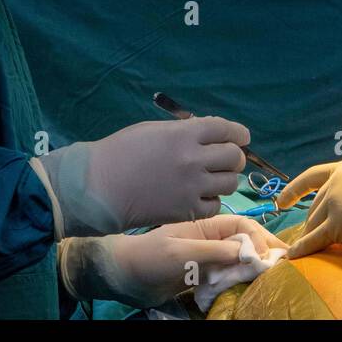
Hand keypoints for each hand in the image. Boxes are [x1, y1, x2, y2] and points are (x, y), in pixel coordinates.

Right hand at [37, 117, 248, 235]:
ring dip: (225, 179)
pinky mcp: (186, 211)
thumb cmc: (121, 152)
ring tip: (212, 180)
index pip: (228, 130)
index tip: (242, 138)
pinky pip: (215, 205)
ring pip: (230, 182)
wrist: (99, 187)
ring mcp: (192, 187)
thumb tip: (210, 135)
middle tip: (226, 161)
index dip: (239, 134)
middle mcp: (194, 159)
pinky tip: (200, 197)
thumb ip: (185, 132)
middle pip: (234, 157)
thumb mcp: (155, 129)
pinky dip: (211, 201)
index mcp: (185, 134)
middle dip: (233, 157)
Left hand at [59, 217, 288, 308]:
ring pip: (240, 258)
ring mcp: (207, 255)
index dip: (258, 240)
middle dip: (265, 250)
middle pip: (246, 240)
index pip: (243, 227)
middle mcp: (211, 238)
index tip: (265, 259)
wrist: (123, 276)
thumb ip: (214, 250)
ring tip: (272, 275)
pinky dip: (240, 278)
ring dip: (255, 265)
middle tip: (285, 263)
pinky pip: (228, 274)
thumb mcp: (181, 251)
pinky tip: (250, 285)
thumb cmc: (149, 257)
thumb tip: (248, 252)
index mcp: (207, 224)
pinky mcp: (202, 273)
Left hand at [274, 142, 341, 257]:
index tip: (282, 200)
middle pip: (314, 207)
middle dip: (309, 222)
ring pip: (314, 223)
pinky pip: (315, 239)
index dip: (295, 189)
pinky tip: (293, 256)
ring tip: (300, 250)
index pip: (313, 177)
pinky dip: (302, 248)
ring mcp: (336, 203)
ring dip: (307, 237)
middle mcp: (336, 184)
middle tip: (307, 236)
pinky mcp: (340, 225)